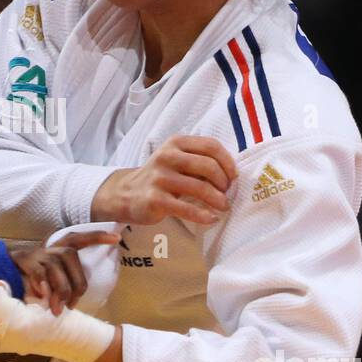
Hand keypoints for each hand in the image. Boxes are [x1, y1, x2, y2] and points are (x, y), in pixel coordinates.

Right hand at [7, 230, 120, 315]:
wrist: (3, 270)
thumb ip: (64, 281)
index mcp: (61, 249)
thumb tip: (74, 301)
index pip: (81, 238)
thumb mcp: (51, 276)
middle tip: (72, 305)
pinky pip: (39, 274)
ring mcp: (39, 254)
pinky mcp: (25, 261)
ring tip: (57, 309)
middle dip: (75, 287)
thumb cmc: (33, 277)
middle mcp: (52, 248)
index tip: (117, 238)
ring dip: (60, 291)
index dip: (99, 237)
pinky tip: (43, 297)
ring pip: (56, 270)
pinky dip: (43, 286)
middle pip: (72, 260)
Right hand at [90, 135, 235, 225]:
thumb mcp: (175, 159)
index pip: (211, 146)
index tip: (233, 176)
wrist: (128, 194)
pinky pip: (187, 209)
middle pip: (208, 166)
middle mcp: (166, 157)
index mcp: (175, 143)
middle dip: (223, 182)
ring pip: (200, 188)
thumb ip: (198, 160)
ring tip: (223, 206)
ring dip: (218, 200)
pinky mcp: (156, 200)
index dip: (227, 162)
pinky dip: (204, 215)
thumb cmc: (160, 177)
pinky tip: (212, 218)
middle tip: (226, 193)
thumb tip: (230, 173)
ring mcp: (159, 178)